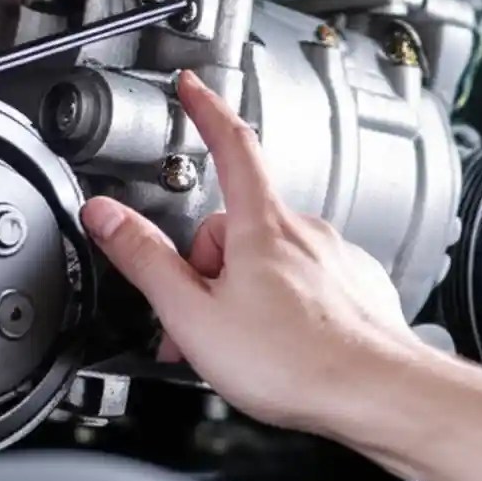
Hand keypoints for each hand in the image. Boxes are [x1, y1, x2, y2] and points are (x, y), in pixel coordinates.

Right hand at [79, 71, 426, 436]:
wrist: (376, 393)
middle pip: (235, 226)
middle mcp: (304, 232)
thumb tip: (106, 216)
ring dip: (240, 294)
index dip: (205, 109)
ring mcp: (334, 259)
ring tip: (235, 346)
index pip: (231, 144)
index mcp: (261, 226)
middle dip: (205, 266)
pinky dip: (280, 308)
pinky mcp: (355, 289)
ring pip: (268, 261)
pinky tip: (278, 347)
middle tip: (192, 319)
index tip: (192, 86)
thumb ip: (146, 260)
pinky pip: (303, 284)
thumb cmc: (294, 361)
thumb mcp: (193, 314)